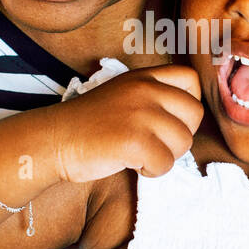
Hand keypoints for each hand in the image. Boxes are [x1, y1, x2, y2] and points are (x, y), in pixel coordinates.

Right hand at [51, 65, 203, 184]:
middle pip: (194, 114)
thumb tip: (186, 120)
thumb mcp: (122, 95)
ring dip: (165, 156)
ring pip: (183, 143)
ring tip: (140, 155)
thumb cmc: (89, 124)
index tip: (169, 121)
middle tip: (155, 144)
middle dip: (180, 135)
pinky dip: (151, 171)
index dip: (187, 105)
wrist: (54, 139)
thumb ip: (152, 98)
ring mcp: (141, 114)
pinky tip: (132, 164)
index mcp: (143, 77)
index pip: (190, 80)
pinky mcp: (134, 141)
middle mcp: (145, 90)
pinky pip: (165, 164)